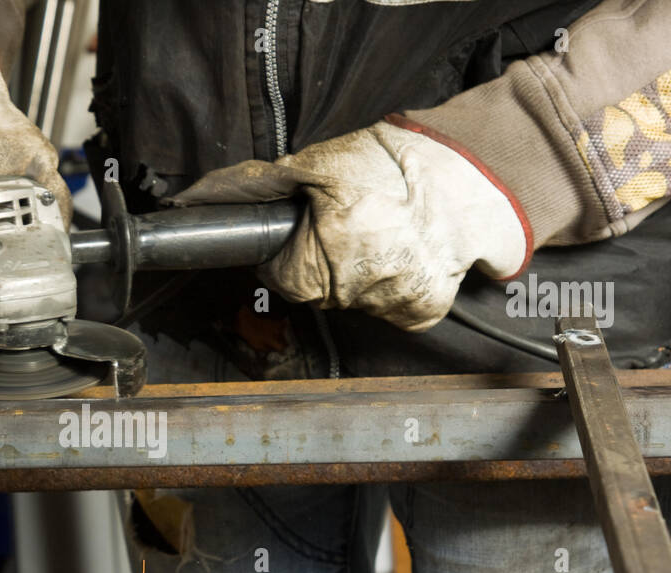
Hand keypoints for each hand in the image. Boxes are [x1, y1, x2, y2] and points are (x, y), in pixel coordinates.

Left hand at [169, 118, 529, 331]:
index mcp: (327, 253)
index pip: (282, 276)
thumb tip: (197, 198)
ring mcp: (391, 304)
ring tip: (381, 234)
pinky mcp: (421, 311)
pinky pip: (391, 308)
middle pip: (315, 292)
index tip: (310, 229)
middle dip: (323, 262)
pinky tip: (403, 254)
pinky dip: (394, 286)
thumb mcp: (319, 163)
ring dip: (358, 274)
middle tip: (350, 225)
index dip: (291, 250)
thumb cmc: (395, 165)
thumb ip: (258, 186)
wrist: (473, 174)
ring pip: (351, 301)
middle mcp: (358, 288)